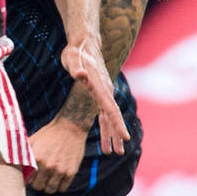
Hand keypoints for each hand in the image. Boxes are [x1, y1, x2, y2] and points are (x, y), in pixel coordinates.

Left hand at [29, 116, 87, 193]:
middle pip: (38, 187)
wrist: (70, 128)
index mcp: (36, 158)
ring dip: (48, 186)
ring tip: (49, 179)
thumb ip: (24, 152)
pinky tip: (59, 179)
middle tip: (40, 178)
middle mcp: (47, 166)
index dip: (29, 179)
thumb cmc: (50, 133)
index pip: (28, 180)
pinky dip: (60, 186)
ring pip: (50, 190)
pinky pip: (63, 188)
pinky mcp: (71, 172)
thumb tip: (11, 161)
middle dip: (38, 183)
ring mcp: (60, 170)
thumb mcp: (33, 140)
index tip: (32, 176)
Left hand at [61, 37, 128, 153]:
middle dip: (117, 133)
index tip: (125, 137)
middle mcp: (105, 90)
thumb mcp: (72, 58)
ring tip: (114, 152)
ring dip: (112, 134)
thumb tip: (80, 75)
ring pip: (110, 117)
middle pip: (113, 115)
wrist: (84, 43)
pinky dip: (107, 127)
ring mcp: (104, 93)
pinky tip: (107, 140)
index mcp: (99, 85)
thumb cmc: (76, 51)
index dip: (117, 124)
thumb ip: (75, 67)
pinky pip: (105, 114)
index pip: (110, 107)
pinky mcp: (100, 94)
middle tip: (120, 151)